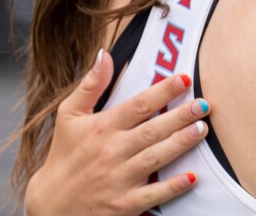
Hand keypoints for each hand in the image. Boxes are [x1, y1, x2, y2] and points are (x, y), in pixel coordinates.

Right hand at [24, 50, 210, 214]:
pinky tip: (192, 176)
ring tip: (202, 129)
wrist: (51, 205)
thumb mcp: (69, 116)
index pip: (137, 105)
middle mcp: (111, 152)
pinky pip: (153, 194)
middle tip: (204, 104)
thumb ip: (90, 85)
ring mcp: (119, 179)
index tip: (184, 78)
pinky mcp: (124, 204)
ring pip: (155, 158)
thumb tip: (104, 55)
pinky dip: (172, 186)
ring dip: (181, 143)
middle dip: (180, 116)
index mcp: (102, 128)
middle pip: (152, 130)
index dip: (162, 91)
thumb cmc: (64, 156)